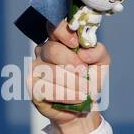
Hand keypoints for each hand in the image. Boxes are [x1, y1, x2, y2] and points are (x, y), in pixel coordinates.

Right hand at [27, 19, 107, 133]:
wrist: (84, 106)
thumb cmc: (90, 80)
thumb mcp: (102, 64)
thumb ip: (98, 52)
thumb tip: (83, 53)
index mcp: (60, 40)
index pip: (54, 26)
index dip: (63, 33)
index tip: (75, 44)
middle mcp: (44, 50)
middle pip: (53, 50)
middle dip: (73, 64)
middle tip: (85, 74)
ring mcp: (35, 67)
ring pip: (52, 72)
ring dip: (74, 84)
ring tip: (84, 91)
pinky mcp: (32, 85)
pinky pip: (48, 89)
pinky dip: (67, 96)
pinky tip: (75, 99)